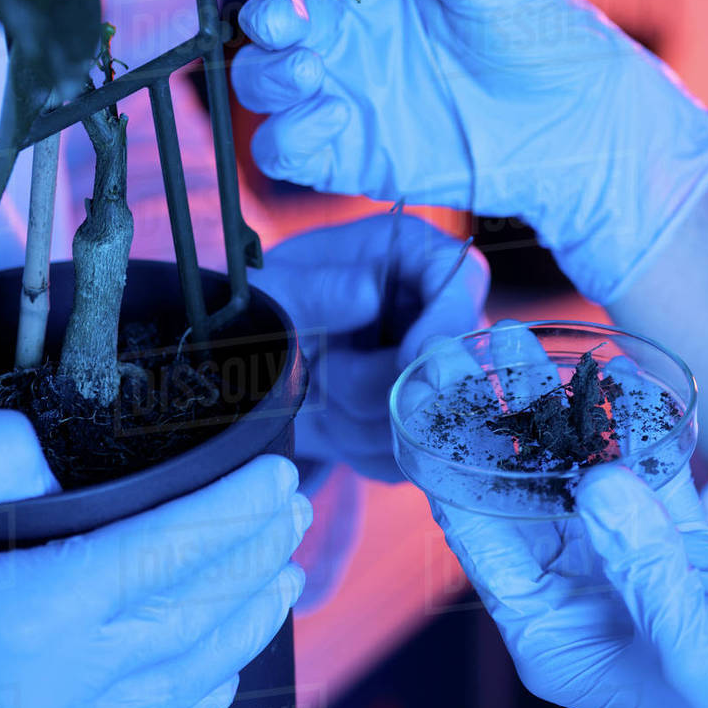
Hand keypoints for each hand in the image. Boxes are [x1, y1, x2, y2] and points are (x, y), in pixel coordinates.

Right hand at [0, 411, 310, 707]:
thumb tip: (58, 462)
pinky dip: (192, 707)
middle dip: (254, 554)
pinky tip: (217, 676)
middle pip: (189, 615)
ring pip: (178, 682)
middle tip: (294, 505)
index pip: (171, 552)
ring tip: (284, 572)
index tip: (279, 470)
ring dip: (242, 622)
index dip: (235, 509)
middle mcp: (48, 697)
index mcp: (26, 621)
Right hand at [228, 0, 707, 302]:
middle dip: (263, 11)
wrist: (584, 132)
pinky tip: (334, 117)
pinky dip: (288, 135)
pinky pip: (284, 149)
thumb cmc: (548, 40)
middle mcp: (351, 36)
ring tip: (312, 71)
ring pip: (261, 80)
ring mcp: (345, 96)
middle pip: (265, 17)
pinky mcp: (350, 156)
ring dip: (267, 72)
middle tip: (292, 15)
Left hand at [251, 214, 488, 480]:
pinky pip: (408, 455)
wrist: (246, 365)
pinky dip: (359, 448)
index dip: (445, 321)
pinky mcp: (416, 424)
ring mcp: (428, 370)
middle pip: (452, 361)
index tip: (408, 357)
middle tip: (326, 372)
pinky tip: (328, 420)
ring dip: (359, 417)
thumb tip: (370, 292)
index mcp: (403, 252)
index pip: (461, 276)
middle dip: (386, 383)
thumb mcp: (275, 290)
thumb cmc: (261, 308)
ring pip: (428, 418)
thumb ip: (319, 288)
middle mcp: (428, 309)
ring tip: (314, 387)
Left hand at [424, 326, 707, 707]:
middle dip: (491, 416)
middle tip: (461, 350)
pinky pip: (647, 469)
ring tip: (522, 342)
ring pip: (576, 468)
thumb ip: (644, 576)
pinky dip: (632, 422)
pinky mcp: (678, 540)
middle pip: (517, 488)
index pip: (476, 535)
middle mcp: (575, 588)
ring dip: (552, 405)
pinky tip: (615, 372)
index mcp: (549, 630)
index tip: (424, 398)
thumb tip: (600, 483)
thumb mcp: (690, 661)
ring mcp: (625, 558)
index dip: (445, 463)